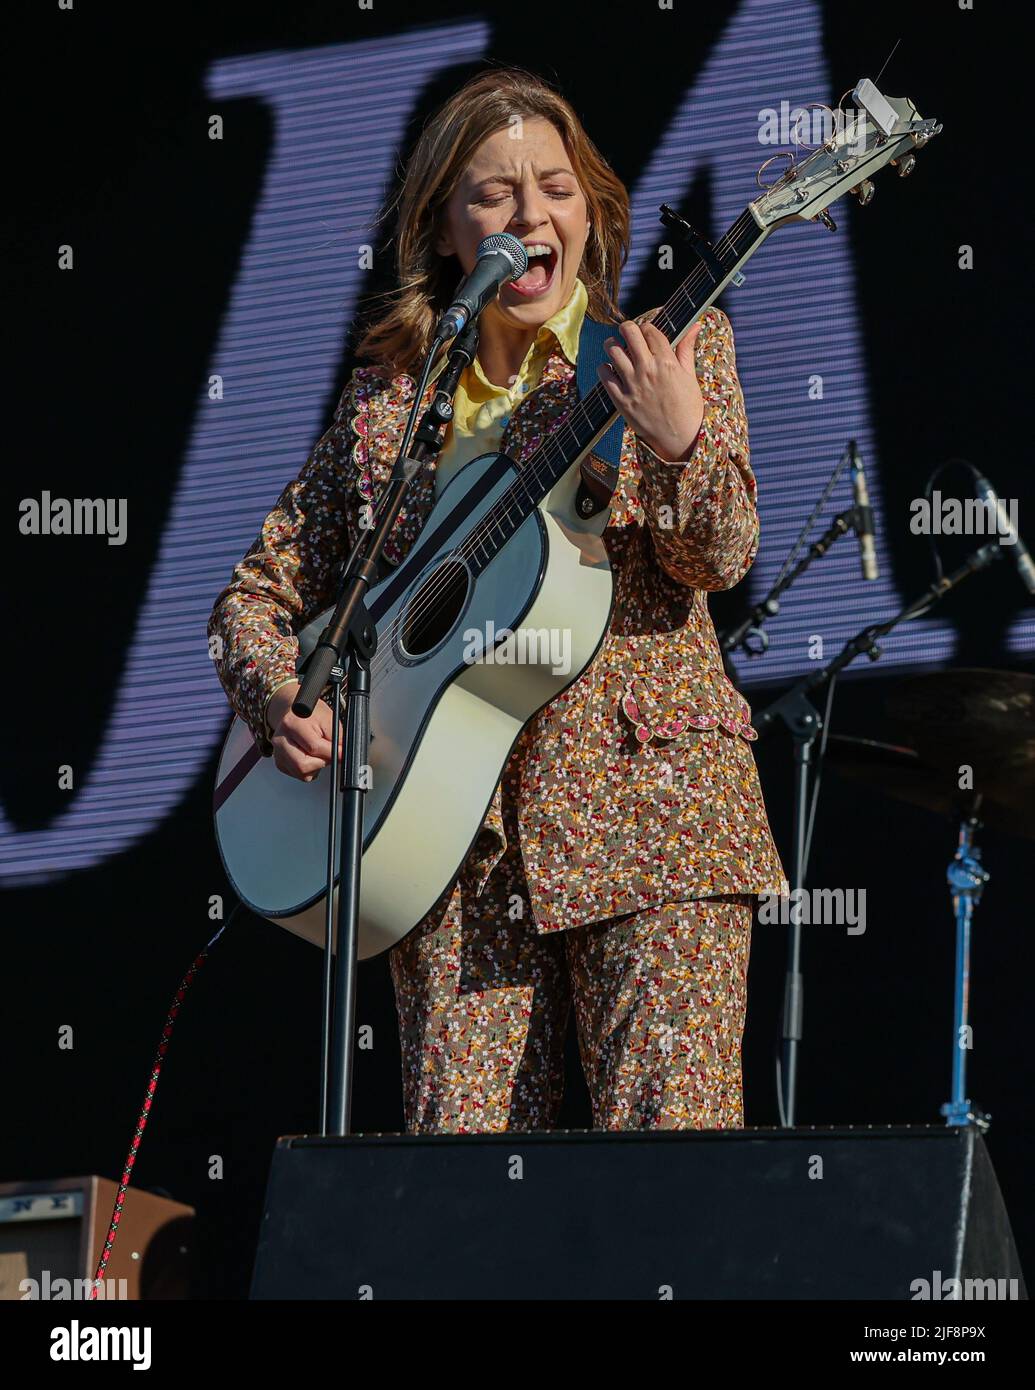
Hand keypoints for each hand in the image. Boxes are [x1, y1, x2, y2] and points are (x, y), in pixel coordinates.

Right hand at [267, 680, 342, 781]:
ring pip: (301, 773)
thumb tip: (343, 755)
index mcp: (292, 724)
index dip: (332, 752)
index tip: (341, 752)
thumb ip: (338, 737)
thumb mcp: (329, 719)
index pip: (314, 747)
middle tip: (328, 753)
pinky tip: (310, 756)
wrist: (296, 712)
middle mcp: (280, 739)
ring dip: (316, 766)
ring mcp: (277, 752)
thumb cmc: (313, 715)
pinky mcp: (279, 762)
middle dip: (321, 761)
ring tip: (319, 753)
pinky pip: (298, 774)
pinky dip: (309, 769)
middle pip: (303, 765)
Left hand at [597, 318, 705, 461]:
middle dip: (627, 328)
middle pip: (629, 333)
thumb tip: (695, 325)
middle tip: (627, 333)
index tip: (645, 332)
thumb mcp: (690, 376)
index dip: (646, 327)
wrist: (680, 438)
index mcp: (666, 362)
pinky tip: (610, 370)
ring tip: (615, 349)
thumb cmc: (688, 407)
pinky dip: (604, 369)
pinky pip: (604, 376)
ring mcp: (632, 385)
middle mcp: (648, 370)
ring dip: (612, 345)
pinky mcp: (621, 400)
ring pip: (613, 350)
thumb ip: (687, 348)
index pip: (650, 330)